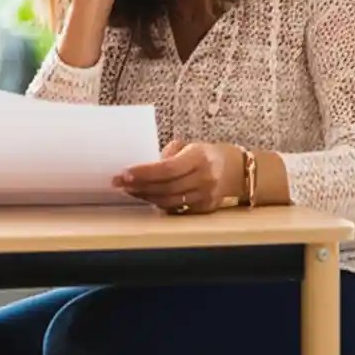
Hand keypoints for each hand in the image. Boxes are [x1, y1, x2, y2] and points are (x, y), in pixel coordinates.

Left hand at [115, 141, 244, 213]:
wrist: (236, 170)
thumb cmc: (205, 154)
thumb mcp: (189, 146)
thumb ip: (168, 154)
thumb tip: (145, 167)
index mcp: (200, 157)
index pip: (167, 168)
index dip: (144, 173)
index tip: (124, 173)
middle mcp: (204, 178)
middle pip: (165, 187)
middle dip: (139, 186)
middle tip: (118, 183)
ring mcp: (206, 196)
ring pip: (169, 201)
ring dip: (145, 196)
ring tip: (128, 190)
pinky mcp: (204, 208)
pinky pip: (176, 208)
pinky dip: (158, 203)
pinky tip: (145, 197)